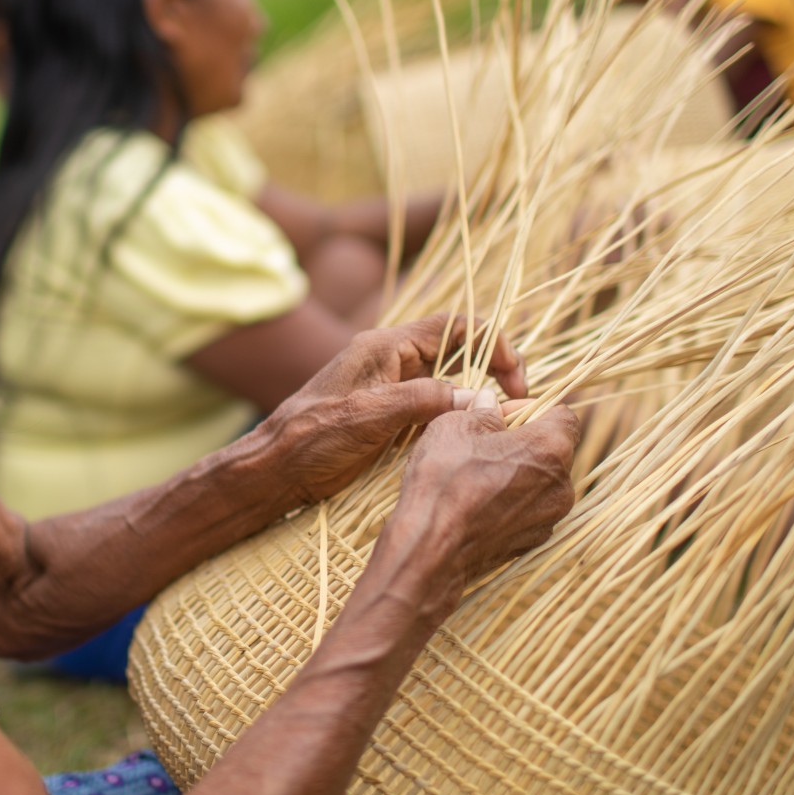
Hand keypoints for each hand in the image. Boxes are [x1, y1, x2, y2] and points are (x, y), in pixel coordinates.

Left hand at [256, 315, 530, 507]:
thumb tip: (478, 400)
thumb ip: (424, 401)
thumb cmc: (313, 437)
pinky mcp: (387, 414)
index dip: (493, 344)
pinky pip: (432, 407)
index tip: (515, 380)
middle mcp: (391, 360)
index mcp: (386, 346)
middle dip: (492, 371)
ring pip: (447, 382)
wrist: (275, 467)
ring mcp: (389, 387)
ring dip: (476, 398)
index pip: (454, 327)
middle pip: (457, 352)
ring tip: (501, 424)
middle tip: (518, 405)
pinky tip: (468, 439)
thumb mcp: (370, 416)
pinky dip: (455, 418)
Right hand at [377, 394, 579, 624]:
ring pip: (539, 483)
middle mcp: (562, 484)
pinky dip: (510, 502)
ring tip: (476, 474)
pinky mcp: (533, 541)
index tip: (502, 414)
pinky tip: (477, 502)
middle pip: (552, 451)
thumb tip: (489, 402)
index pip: (564, 415)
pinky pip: (528, 510)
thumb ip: (484, 410)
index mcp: (551, 447)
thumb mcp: (457, 425)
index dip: (532, 408)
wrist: (433, 547)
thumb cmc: (446, 479)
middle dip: (523, 442)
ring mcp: (549, 517)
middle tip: (484, 442)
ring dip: (516, 473)